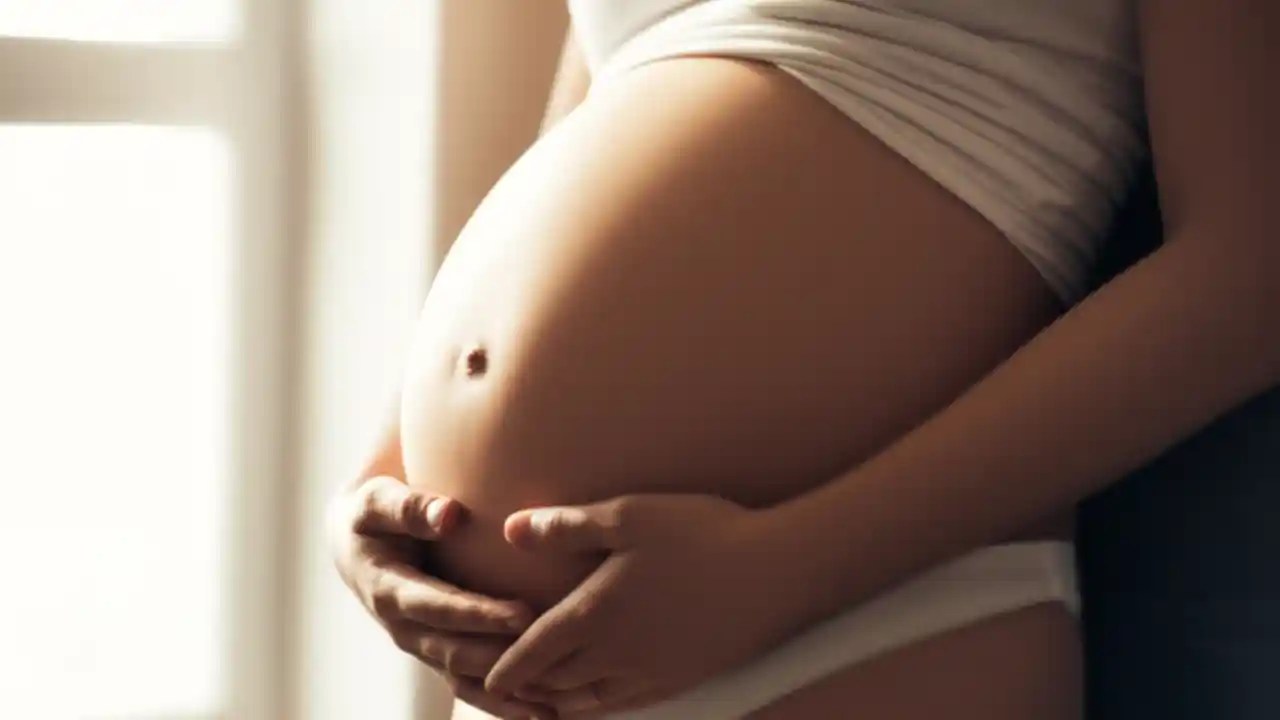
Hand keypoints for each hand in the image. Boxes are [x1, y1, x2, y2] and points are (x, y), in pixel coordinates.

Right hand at [327, 475, 555, 718]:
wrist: (358, 545)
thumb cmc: (372, 515)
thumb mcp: (377, 502)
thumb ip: (409, 507)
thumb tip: (448, 514)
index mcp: (389, 591)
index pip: (438, 607)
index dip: (478, 615)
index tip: (522, 614)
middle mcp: (404, 629)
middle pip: (455, 651)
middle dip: (502, 654)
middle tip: (552, 652)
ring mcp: (422, 647)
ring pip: (464, 679)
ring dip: (506, 694)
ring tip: (552, 706)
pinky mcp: (438, 655)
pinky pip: (470, 686)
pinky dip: (502, 704)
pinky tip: (541, 714)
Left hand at [483, 494, 792, 716]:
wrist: (775, 572)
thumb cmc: (700, 534)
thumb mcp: (627, 515)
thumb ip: (565, 526)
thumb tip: (511, 530)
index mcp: (594, 613)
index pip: (534, 651)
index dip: (506, 669)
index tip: (486, 680)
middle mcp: (616, 652)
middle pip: (556, 683)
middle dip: (526, 688)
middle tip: (504, 689)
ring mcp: (651, 671)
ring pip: (590, 701)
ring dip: (560, 702)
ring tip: (544, 700)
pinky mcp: (683, 678)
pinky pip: (628, 704)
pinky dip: (600, 708)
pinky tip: (600, 700)